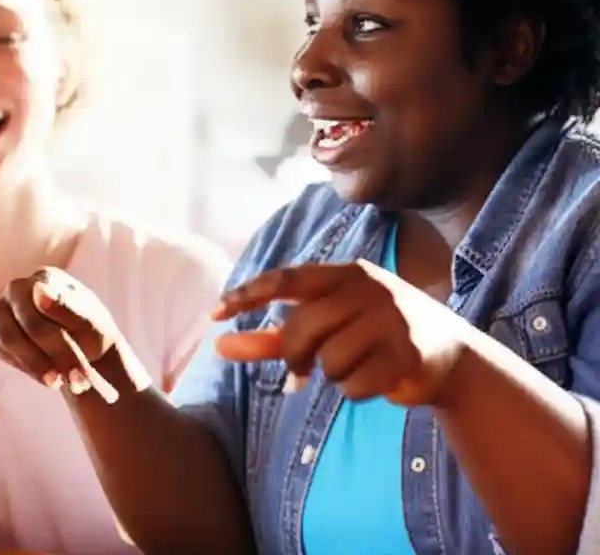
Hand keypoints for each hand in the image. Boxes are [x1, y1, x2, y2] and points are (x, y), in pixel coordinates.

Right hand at [0, 267, 151, 402]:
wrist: (88, 352)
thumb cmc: (93, 333)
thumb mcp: (91, 324)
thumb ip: (66, 306)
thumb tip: (38, 289)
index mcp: (44, 278)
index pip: (38, 305)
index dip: (55, 340)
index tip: (78, 366)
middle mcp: (18, 289)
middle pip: (22, 320)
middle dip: (48, 358)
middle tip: (75, 382)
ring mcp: (3, 310)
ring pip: (5, 340)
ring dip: (35, 366)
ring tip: (62, 384)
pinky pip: (3, 353)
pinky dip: (28, 368)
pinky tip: (50, 376)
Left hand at [212, 259, 469, 405]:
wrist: (452, 359)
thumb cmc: (376, 337)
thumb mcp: (326, 330)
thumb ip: (272, 338)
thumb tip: (219, 346)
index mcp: (346, 274)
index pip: (285, 279)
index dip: (246, 296)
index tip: (214, 314)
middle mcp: (370, 289)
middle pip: (301, 328)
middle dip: (293, 357)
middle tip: (299, 373)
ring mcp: (392, 320)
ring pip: (328, 361)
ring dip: (332, 376)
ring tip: (357, 367)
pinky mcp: (409, 354)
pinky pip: (355, 385)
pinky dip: (356, 392)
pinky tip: (376, 380)